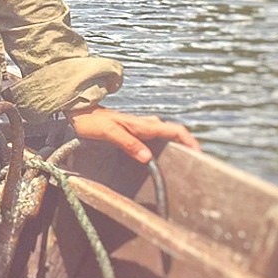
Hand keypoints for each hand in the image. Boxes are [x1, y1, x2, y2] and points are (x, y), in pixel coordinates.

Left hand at [68, 106, 199, 163]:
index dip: (190, 141)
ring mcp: (140, 128)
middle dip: (188, 145)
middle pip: (174, 133)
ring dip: (177, 146)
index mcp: (143, 124)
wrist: (77, 113)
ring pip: (165, 135)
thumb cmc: (91, 122)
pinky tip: (160, 159)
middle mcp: (145, 124)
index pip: (175, 129)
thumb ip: (128, 143)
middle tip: (196, 164)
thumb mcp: (108, 132)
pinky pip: (155, 139)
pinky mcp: (134, 132)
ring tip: (183, 163)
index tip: (199, 154)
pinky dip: (164, 147)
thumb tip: (148, 157)